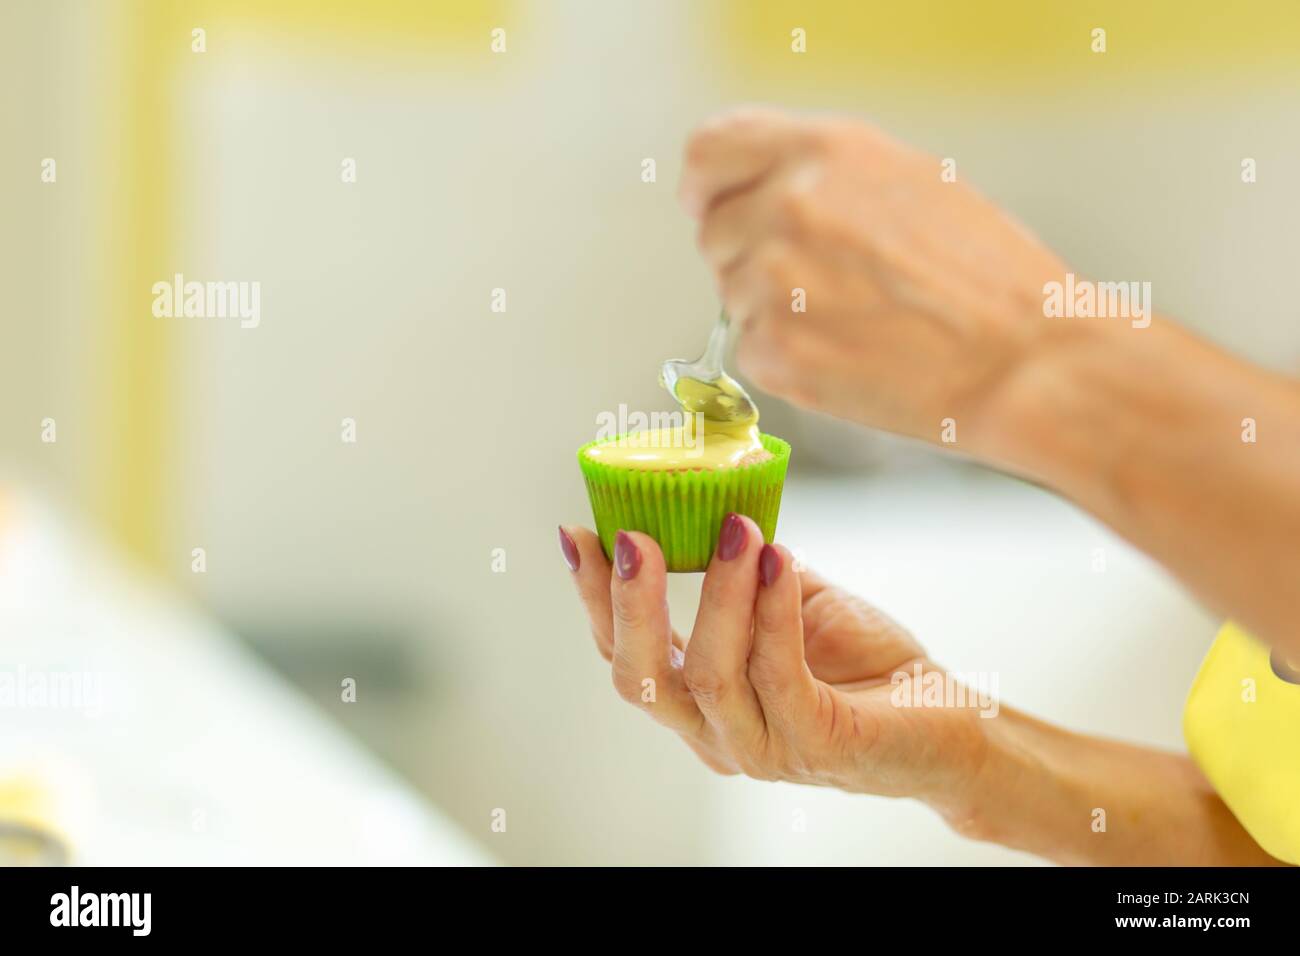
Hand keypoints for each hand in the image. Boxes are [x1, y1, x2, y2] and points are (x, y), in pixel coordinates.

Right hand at [559, 515, 989, 803]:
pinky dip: (772, 613)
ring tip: (735, 528)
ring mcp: (765, 748)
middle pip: (641, 681)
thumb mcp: (791, 602)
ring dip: (715, 594)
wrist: (948, 721)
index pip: (625, 655)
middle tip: (630, 537)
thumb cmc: (866, 665)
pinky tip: (778, 561)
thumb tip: (712, 505)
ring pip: (707, 676)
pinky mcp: (819, 745)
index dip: (595, 597)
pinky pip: (780, 677)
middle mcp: (718, 734)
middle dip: (627, 604)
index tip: (576, 533)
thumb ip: (745, 574)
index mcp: (700, 702)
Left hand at [679, 108, 1067, 449]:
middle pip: (714, 232)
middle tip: (822, 284)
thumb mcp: (906, 181)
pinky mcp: (772, 351)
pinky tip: (848, 355)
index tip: (706, 204)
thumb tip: (755, 190)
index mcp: (822, 152)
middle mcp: (787, 207)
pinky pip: (750, 348)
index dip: (705, 184)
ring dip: (772, 308)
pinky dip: (787, 356)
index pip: (709, 152)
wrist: (1025, 362)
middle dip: (750, 255)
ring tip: (854, 320)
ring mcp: (772, 282)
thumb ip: (819, 176)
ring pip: (731, 294)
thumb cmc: (985, 277)